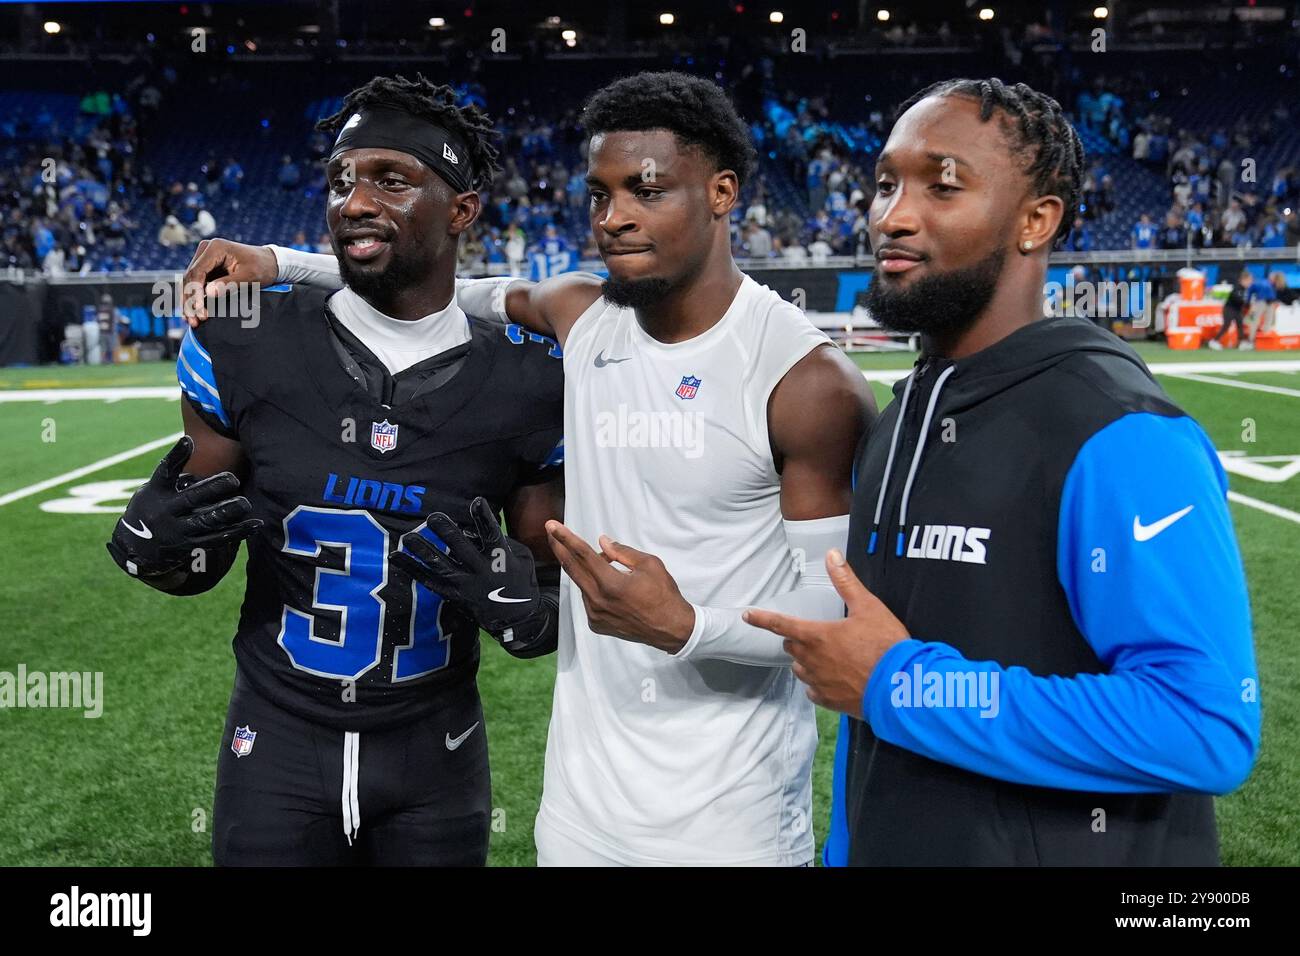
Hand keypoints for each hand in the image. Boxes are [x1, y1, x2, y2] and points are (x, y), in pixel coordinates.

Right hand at [107, 436, 261, 580]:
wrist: (135, 549)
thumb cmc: (152, 508)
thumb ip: (175, 477)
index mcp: (156, 492)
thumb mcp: (154, 490)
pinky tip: (254, 524)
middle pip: (190, 498)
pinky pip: (216, 540)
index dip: (176, 455)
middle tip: (233, 479)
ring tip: (245, 503)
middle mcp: (164, 512)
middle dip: (212, 488)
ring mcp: (176, 532)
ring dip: (227, 513)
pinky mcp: (190, 547)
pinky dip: (237, 532)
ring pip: (205, 521)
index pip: (165, 471)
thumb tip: (198, 456)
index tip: (188, 440)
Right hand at [181, 239, 277, 325]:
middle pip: (190, 278)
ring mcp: (205, 258)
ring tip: (193, 321)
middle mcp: (206, 250)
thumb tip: (208, 293)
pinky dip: (196, 299)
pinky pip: (197, 284)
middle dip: (190, 301)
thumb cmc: (262, 267)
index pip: (197, 273)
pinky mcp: (207, 268)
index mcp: (215, 248)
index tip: (199, 311)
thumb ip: (229, 284)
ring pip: (190, 282)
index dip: (195, 294)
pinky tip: (195, 313)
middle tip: (193, 321)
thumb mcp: (249, 277)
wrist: (270, 262)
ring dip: (190, 302)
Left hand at [393, 497, 553, 655]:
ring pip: (441, 566)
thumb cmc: (520, 581)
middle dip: (447, 532)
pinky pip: (430, 582)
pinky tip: (396, 558)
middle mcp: (482, 571)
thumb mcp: (521, 558)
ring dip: (424, 550)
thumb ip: (500, 541)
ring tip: (408, 537)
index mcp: (501, 558)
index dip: (484, 518)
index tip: (476, 501)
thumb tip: (469, 530)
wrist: (518, 618)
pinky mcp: (454, 596)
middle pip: (461, 549)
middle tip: (434, 517)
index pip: (492, 535)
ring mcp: (466, 585)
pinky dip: (412, 569)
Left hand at [544, 521, 694, 653]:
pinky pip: (588, 598)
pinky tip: (612, 588)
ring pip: (583, 583)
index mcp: (611, 584)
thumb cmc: (664, 595)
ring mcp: (595, 614)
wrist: (670, 629)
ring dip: (588, 569)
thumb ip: (622, 552)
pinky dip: (594, 587)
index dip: (566, 538)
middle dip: (559, 547)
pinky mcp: (596, 624)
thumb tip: (603, 542)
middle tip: (551, 532)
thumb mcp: (649, 564)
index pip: (582, 555)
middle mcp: (598, 600)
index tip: (552, 526)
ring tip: (609, 565)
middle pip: (571, 568)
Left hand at [744, 549, 908, 714]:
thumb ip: (846, 581)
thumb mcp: (868, 607)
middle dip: (797, 640)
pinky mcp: (830, 701)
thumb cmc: (885, 645)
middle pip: (792, 648)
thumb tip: (831, 554)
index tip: (748, 616)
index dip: (762, 619)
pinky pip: (813, 691)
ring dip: (806, 662)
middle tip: (814, 635)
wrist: (902, 686)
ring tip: (824, 657)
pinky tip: (831, 680)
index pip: (780, 624)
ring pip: (800, 670)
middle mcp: (812, 661)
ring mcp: (819, 683)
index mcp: (816, 636)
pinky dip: (817, 684)